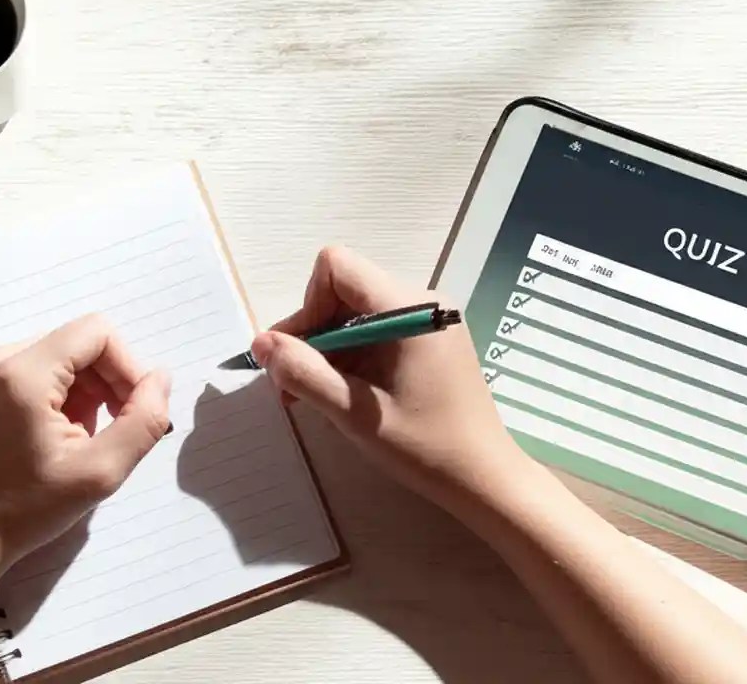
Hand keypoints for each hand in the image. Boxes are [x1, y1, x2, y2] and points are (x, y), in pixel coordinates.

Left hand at [0, 314, 172, 574]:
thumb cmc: (25, 511)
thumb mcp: (100, 472)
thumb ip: (143, 421)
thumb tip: (160, 379)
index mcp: (20, 374)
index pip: (96, 333)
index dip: (128, 366)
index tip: (132, 410)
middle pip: (78, 343)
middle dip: (107, 382)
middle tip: (113, 429)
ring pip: (59, 357)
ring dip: (85, 392)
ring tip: (82, 439)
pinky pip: (35, 370)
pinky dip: (58, 396)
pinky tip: (57, 436)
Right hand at [250, 247, 526, 512]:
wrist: (485, 478)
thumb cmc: (426, 447)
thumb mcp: (355, 414)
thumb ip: (305, 374)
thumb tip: (262, 344)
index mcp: (411, 308)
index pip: (337, 268)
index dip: (308, 306)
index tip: (301, 355)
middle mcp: (423, 302)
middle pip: (345, 290)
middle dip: (312, 333)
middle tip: (291, 385)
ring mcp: (429, 321)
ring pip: (356, 313)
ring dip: (328, 350)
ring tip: (313, 396)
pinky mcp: (430, 342)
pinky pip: (377, 331)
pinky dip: (352, 357)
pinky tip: (344, 395)